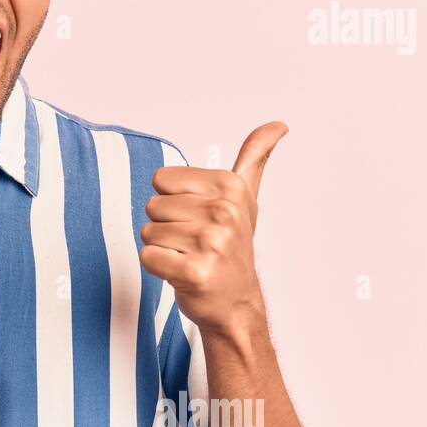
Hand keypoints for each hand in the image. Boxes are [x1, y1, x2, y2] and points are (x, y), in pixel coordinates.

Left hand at [139, 122, 287, 333]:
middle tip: (193, 243)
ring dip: (163, 248)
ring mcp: (212, 243)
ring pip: (148, 232)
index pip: (162, 180)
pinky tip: (182, 273)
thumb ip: (254, 158)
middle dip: (166, 226)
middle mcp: (225, 212)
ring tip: (189, 257)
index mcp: (230, 187)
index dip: (173, 201)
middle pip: (153, 206)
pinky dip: (158, 268)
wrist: (235, 302)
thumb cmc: (232, 248)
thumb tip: (278, 124)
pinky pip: (148, 258)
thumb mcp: (244, 198)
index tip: (198, 218)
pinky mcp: (195, 272)